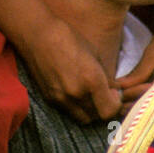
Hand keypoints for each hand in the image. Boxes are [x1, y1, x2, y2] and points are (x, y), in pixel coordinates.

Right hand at [0, 0, 121, 123]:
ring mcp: (61, 98)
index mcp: (91, 80)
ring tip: (90, 94)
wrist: (38, 35)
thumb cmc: (69, 38)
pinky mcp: (49, 98)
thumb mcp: (95, 54)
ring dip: (90, 110)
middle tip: (104, 94)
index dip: (115, 104)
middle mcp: (76, 93)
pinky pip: (68, 111)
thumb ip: (105, 76)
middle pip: (97, 117)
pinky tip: (76, 91)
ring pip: (82, 118)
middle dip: (104, 108)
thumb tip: (113, 91)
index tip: (114, 92)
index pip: (109, 111)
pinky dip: (76, 106)